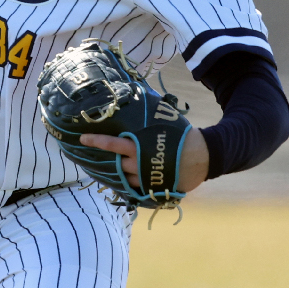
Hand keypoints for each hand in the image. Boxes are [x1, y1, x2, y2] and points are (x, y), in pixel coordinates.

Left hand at [79, 129, 209, 193]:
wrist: (205, 156)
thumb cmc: (184, 136)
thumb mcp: (165, 123)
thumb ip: (149, 120)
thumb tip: (138, 99)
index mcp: (139, 146)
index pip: (112, 144)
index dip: (96, 141)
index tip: (83, 138)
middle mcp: (138, 164)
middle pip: (114, 165)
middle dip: (103, 162)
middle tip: (91, 158)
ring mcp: (146, 179)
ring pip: (124, 179)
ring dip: (117, 175)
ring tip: (109, 170)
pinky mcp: (154, 189)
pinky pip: (137, 188)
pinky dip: (131, 184)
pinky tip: (127, 180)